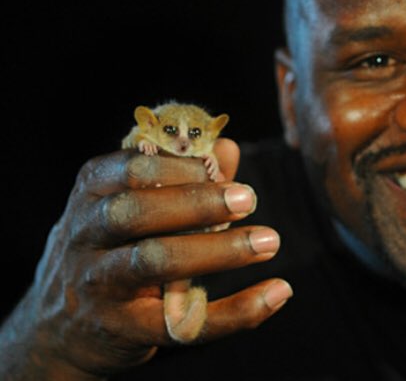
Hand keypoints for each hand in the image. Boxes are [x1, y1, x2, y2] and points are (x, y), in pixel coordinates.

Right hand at [0, 138, 291, 379]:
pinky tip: (277, 292)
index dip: (177, 165)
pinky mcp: (123, 330)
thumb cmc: (110, 248)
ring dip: (219, 250)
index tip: (218, 169)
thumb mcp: (130, 207)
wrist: (58, 328)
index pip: (130, 169)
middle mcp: (87, 236)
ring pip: (155, 262)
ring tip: (269, 241)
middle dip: (195, 202)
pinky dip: (237, 310)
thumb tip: (229, 146)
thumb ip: (181, 178)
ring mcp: (99, 286)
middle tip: (249, 199)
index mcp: (92, 194)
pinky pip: (185, 322)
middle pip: (136, 212)